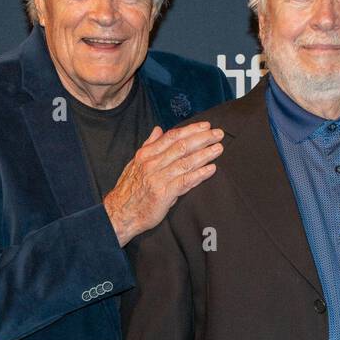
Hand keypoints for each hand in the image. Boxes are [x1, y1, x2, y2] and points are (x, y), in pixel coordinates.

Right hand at [104, 121, 223, 245]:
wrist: (120, 213)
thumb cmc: (130, 190)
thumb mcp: (135, 163)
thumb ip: (149, 146)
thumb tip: (158, 129)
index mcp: (146, 154)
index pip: (172, 137)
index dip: (191, 130)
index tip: (206, 126)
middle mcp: (152, 163)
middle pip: (182, 146)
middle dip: (202, 138)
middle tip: (219, 134)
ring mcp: (158, 178)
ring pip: (185, 161)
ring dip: (205, 154)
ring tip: (218, 149)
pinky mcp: (163, 194)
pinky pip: (185, 181)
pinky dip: (199, 174)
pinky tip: (211, 169)